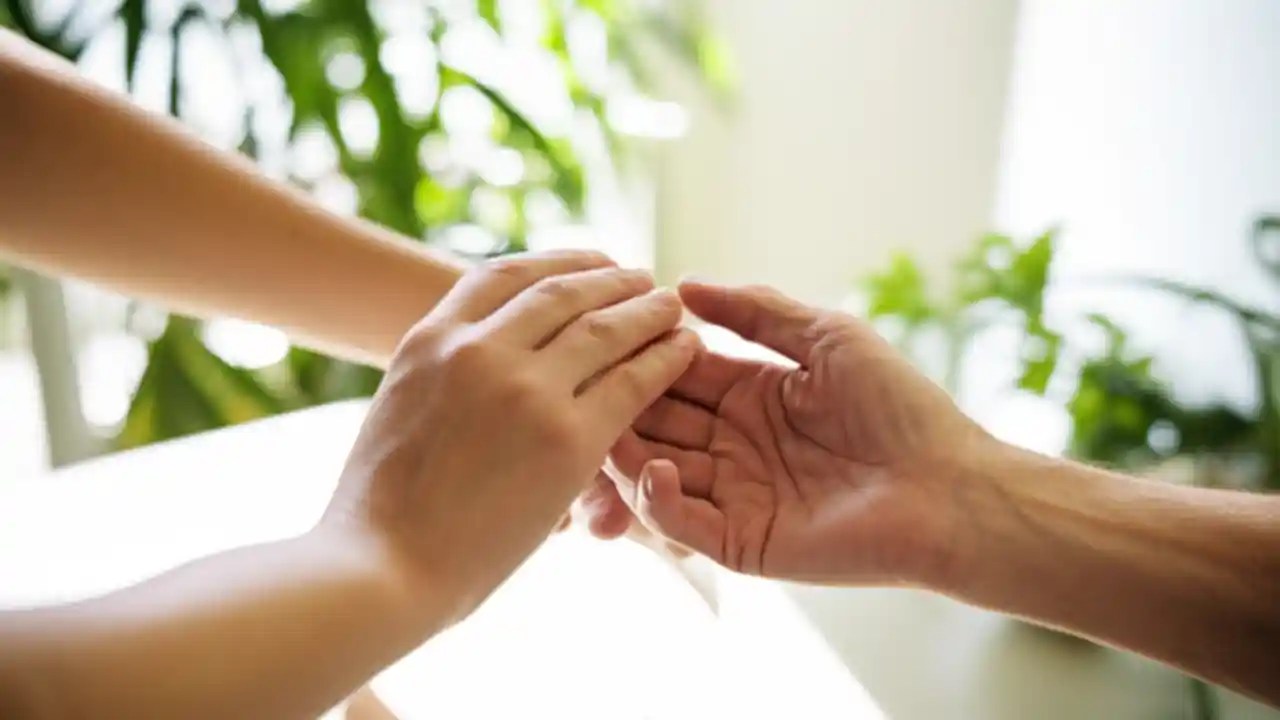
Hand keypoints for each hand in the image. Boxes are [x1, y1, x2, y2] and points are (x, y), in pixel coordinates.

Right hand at [321, 251, 697, 622]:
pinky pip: (632, 382)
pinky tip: (687, 349)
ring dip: (645, 309)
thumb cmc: (380, 511)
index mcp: (429, 339)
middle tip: (641, 279)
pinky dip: (666, 358)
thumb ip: (442, 376)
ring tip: (673, 305)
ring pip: (603, 327)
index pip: (503, 275)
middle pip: (561, 291)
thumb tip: (471, 367)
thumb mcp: (398, 410)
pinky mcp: (567, 439)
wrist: (380, 568)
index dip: (555, 261)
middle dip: (609, 279)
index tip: (588, 263)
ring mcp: (524, 390)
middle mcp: (478, 350)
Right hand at [608, 280, 992, 587]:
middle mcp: (734, 445)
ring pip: (655, 474)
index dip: (642, 358)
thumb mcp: (827, 339)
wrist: (949, 488)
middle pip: (655, 424)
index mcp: (750, 396)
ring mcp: (734, 495)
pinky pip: (683, 522)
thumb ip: (757, 311)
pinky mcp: (741, 542)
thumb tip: (683, 284)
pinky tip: (652, 469)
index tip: (603, 338)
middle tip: (577, 392)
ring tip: (602, 433)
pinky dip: (657, 501)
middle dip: (617, 408)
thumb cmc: (900, 408)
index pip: (675, 376)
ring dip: (623, 454)